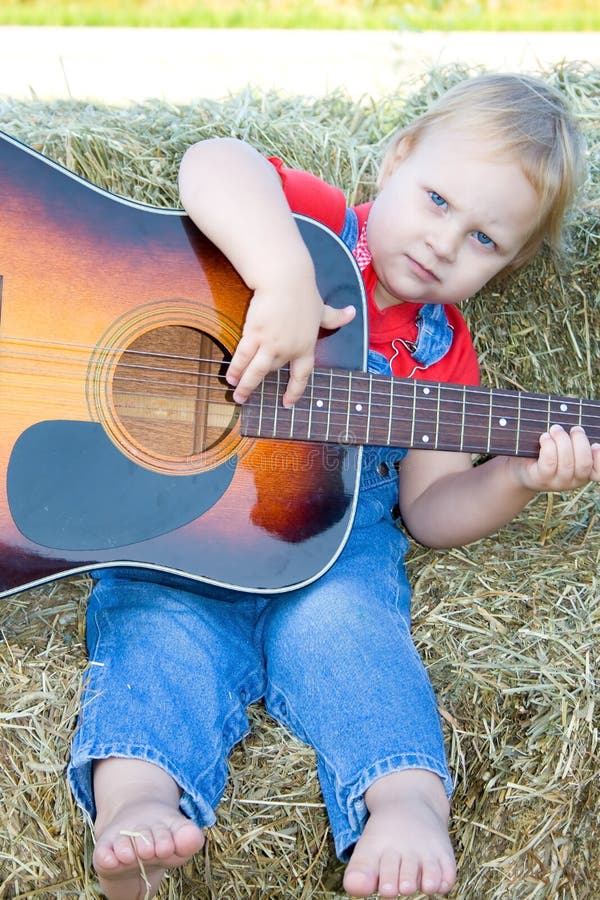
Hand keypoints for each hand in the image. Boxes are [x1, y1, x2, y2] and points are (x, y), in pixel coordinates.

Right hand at [226, 283, 354, 406]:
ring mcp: (271, 343)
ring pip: (256, 371)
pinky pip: (243, 357)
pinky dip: (236, 368)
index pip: (302, 375)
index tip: (288, 403)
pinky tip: (230, 377)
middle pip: (272, 370)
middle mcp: (288, 350)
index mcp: (306, 347)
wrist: (287, 280)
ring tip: (237, 395)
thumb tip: (353, 312)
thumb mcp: (322, 309)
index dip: (295, 391)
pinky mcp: (254, 334)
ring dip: (245, 385)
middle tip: (246, 395)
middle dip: (258, 382)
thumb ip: (335, 317)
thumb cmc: (304, 293)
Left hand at [512, 424, 599, 491]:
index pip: (599, 472)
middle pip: (584, 463)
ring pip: (567, 463)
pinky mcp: (541, 479)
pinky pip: (549, 463)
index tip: (596, 445)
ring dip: (562, 441)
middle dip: (580, 441)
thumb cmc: (545, 452)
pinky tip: (544, 437)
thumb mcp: (563, 447)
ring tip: (555, 429)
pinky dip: (549, 446)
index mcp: (584, 472)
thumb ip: (575, 440)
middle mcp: (573, 480)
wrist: (520, 468)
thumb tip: (580, 427)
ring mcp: (557, 482)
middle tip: (574, 428)